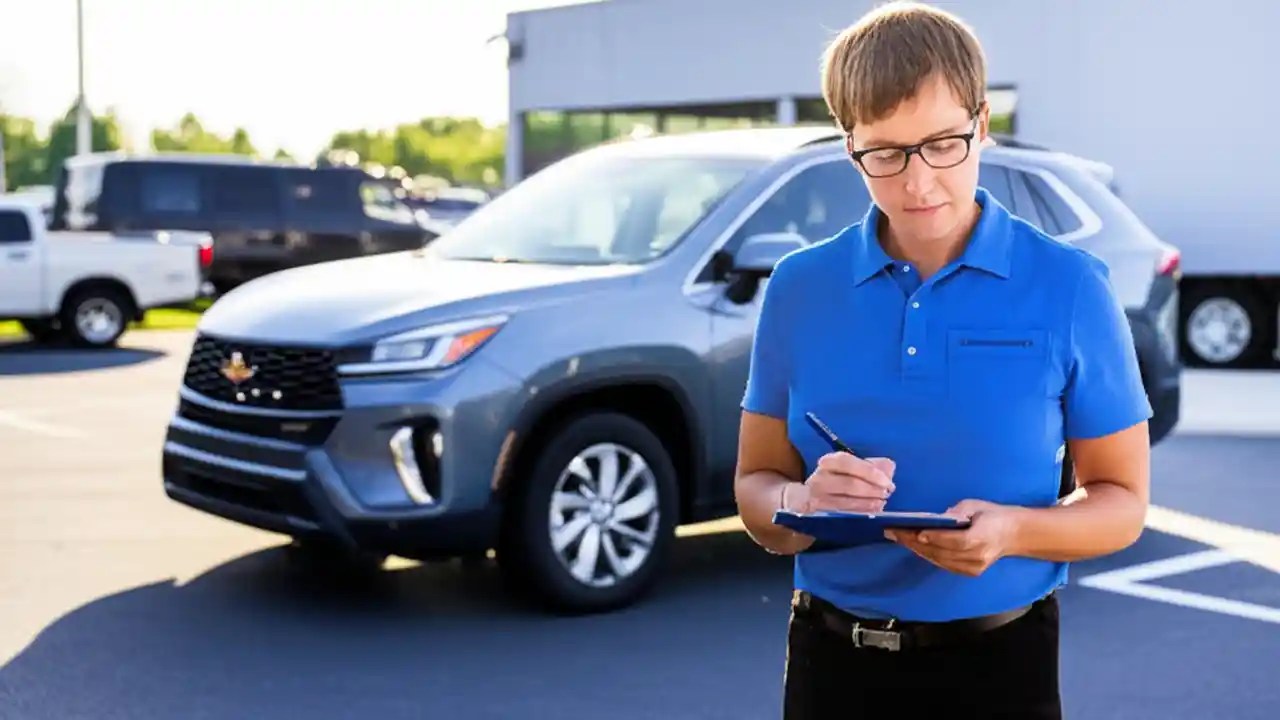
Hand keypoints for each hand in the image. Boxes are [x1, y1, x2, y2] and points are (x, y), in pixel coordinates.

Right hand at [786, 452, 895, 513]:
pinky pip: (840, 515)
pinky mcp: (816, 515)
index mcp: (829, 462)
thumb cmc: (835, 481)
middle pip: (849, 484)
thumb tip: (889, 467)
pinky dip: (858, 514)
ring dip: (867, 504)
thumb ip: (871, 466)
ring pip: (845, 502)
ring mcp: (816, 498)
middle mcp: (820, 478)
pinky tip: (869, 513)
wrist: (804, 499)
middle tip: (886, 495)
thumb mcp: (849, 469)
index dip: (870, 472)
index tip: (888, 482)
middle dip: (872, 490)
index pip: (849, 463)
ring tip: (880, 504)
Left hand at [884, 499, 1019, 576]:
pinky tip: (913, 546)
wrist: (1014, 535)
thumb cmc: (992, 515)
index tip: (914, 532)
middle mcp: (977, 556)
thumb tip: (934, 519)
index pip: (955, 541)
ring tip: (898, 538)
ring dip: (917, 549)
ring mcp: (973, 568)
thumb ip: (955, 513)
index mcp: (983, 538)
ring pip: (939, 560)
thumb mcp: (975, 506)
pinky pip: (943, 564)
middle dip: (915, 542)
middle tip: (894, 532)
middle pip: (942, 552)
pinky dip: (927, 555)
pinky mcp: (969, 572)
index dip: (934, 538)